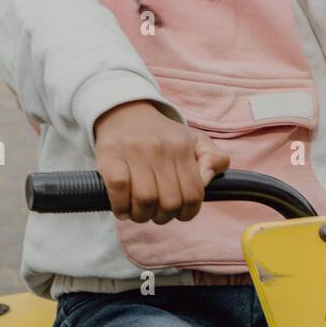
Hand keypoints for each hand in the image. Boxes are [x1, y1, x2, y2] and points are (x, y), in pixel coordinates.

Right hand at [93, 100, 229, 223]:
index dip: (188, 212)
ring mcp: (134, 153)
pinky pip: (119, 189)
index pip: (193, 194)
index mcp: (182, 147)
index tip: (178, 213)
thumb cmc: (161, 134)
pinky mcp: (110, 157)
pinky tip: (122, 207)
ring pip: (145, 200)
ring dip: (141, 215)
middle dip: (163, 216)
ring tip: (139, 211)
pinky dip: (121, 206)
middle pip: (169, 202)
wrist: (124, 111)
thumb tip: (207, 179)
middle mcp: (160, 149)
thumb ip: (215, 158)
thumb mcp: (196, 139)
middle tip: (156, 212)